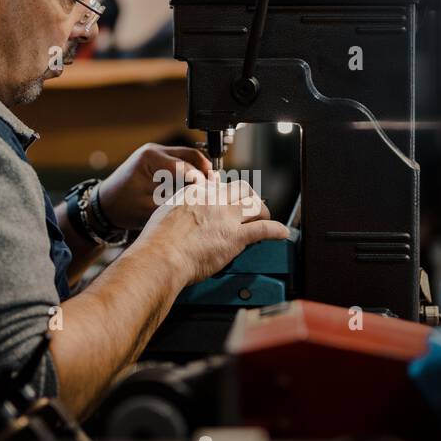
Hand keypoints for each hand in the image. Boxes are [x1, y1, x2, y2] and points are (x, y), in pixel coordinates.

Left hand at [96, 143, 212, 230]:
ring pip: (190, 157)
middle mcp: (155, 150)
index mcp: (151, 158)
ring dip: (202, 171)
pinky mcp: (160, 159)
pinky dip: (193, 172)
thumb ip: (175, 201)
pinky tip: (200, 187)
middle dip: (207, 172)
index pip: (185, 166)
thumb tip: (200, 201)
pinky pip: (183, 161)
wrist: (105, 205)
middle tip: (218, 189)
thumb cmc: (122, 207)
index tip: (211, 195)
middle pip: (192, 156)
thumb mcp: (150, 208)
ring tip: (212, 189)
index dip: (201, 181)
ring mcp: (158, 153)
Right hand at [134, 176, 289, 285]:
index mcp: (196, 193)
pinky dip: (276, 230)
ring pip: (255, 205)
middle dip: (249, 197)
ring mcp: (227, 217)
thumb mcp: (165, 212)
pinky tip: (281, 233)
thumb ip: (180, 207)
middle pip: (242, 189)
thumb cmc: (158, 241)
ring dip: (263, 211)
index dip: (227, 192)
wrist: (162, 255)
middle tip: (251, 206)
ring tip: (265, 218)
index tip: (229, 197)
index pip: (219, 185)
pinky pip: (264, 229)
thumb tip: (182, 210)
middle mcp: (214, 200)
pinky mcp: (236, 236)